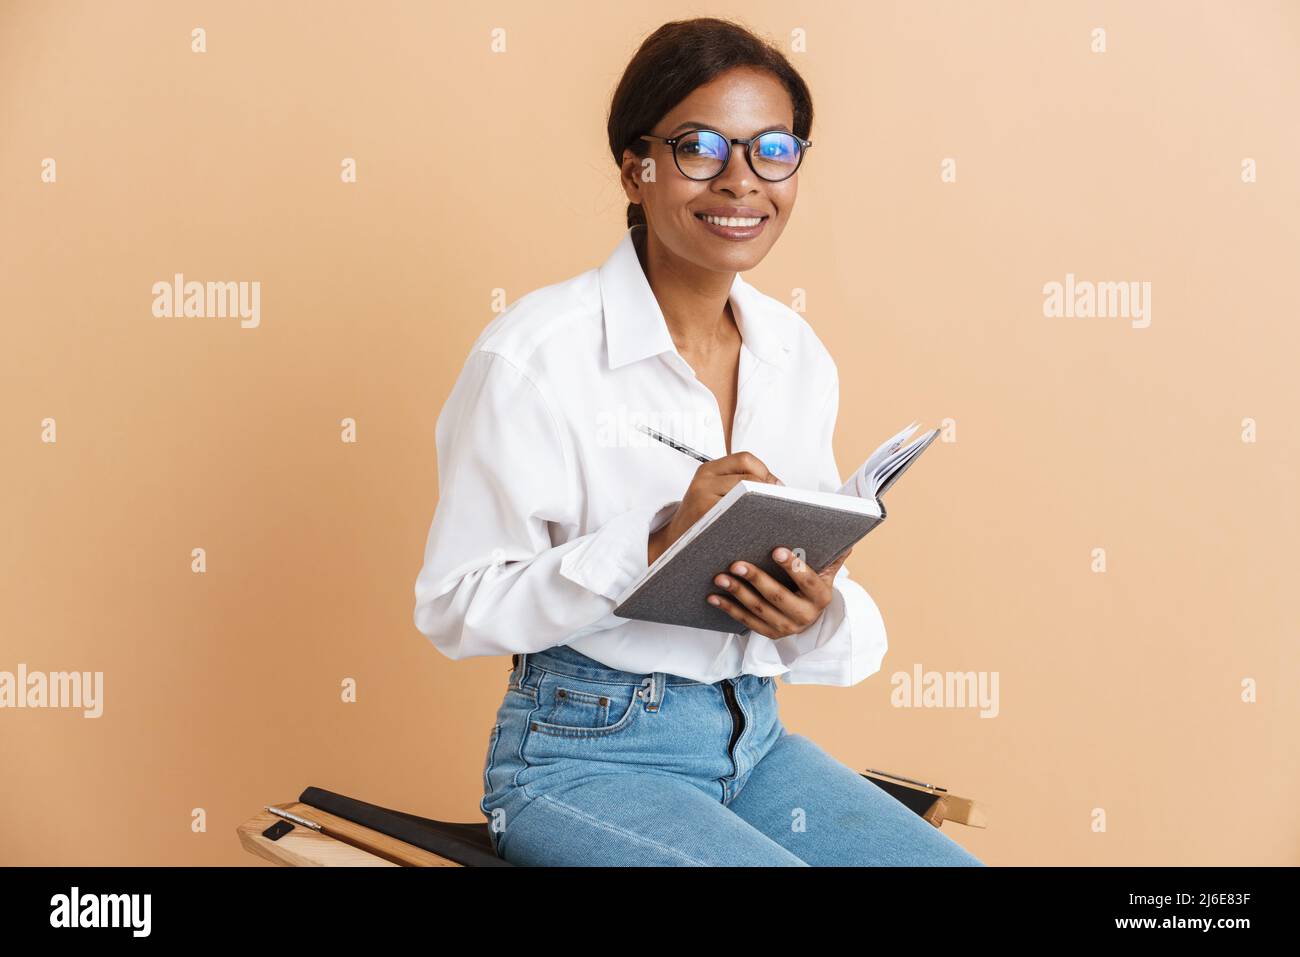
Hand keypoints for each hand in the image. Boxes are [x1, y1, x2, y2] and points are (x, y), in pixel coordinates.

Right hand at [648, 451, 781, 564]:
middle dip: (768, 489)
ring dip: (763, 504)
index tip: (776, 486)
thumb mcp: (710, 490)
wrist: (674, 541)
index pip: (745, 459)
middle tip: (778, 504)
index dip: (765, 471)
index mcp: (708, 470)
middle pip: (749, 477)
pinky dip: (752, 519)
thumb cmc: (701, 517)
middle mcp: (704, 480)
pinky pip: (738, 514)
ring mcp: (703, 498)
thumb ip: (736, 481)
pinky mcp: (706, 516)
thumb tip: (777, 484)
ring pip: (746, 495)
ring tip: (770, 516)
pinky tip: (758, 528)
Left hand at [706, 545, 852, 638]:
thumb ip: (833, 554)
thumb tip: (847, 531)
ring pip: (759, 610)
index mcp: (821, 596)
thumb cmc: (814, 585)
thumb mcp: (827, 571)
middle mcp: (805, 615)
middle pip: (778, 596)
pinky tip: (714, 596)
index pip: (808, 580)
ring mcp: (786, 627)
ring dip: (738, 593)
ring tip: (721, 577)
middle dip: (756, 579)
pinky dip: (729, 608)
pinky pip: (746, 621)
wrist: (811, 617)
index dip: (793, 566)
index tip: (776, 550)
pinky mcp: (769, 634)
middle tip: (736, 564)